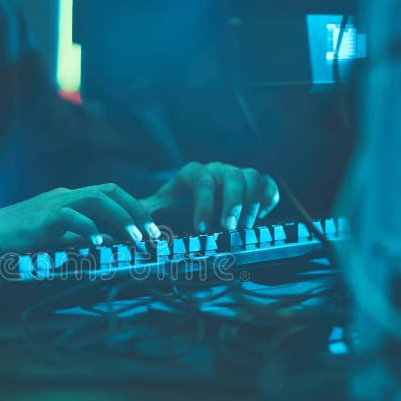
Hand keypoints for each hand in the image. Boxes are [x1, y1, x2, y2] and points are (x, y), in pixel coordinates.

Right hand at [0, 184, 160, 254]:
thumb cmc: (15, 240)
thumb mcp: (54, 238)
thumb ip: (78, 237)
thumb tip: (105, 242)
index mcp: (69, 198)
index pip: (111, 194)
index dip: (135, 209)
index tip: (152, 231)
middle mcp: (65, 195)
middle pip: (111, 190)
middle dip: (136, 211)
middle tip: (153, 236)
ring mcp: (53, 203)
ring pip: (97, 199)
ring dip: (121, 219)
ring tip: (135, 241)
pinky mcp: (41, 218)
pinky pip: (71, 217)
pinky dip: (88, 230)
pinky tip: (99, 246)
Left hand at [141, 162, 279, 232]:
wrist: (191, 205)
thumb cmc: (172, 209)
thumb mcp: (156, 211)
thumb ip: (145, 216)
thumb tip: (132, 228)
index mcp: (193, 173)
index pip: (203, 181)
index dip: (204, 205)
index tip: (202, 229)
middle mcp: (218, 170)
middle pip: (233, 176)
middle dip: (232, 204)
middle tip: (228, 231)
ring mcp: (238, 176)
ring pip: (253, 178)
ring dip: (250, 205)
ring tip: (242, 230)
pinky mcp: (255, 187)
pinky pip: (268, 186)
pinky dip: (268, 200)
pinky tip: (260, 219)